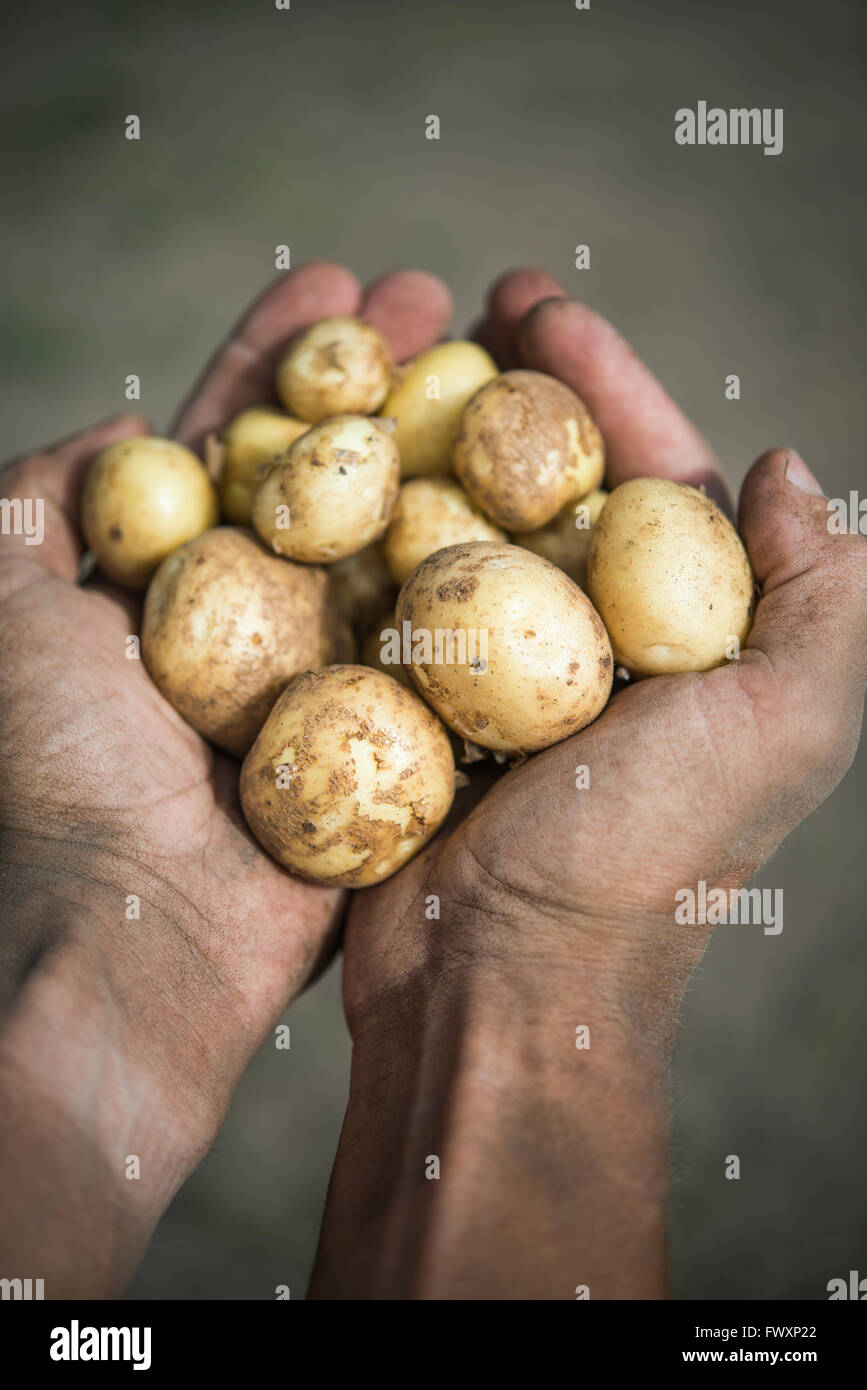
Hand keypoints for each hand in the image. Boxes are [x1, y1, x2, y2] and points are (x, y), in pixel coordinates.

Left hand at [0, 262, 451, 1294]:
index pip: (240, 442)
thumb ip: (37, 500)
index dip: (287, 357)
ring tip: (511, 356)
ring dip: (454, 447)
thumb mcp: (1, 605)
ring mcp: (337, 674)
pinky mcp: (396, 735)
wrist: (136, 934)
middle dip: (386, 377)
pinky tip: (549, 496)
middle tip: (445, 296)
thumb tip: (117, 422)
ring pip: (405, 539)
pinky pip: (455, 639)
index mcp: (176, 583)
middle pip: (337, 470)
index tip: (340, 276)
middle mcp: (263, 619)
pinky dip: (494, 569)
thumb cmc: (54, 770)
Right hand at [311, 271, 866, 1299]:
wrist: (503, 982)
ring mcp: (494, 681)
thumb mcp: (783, 722)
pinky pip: (387, 599)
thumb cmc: (649, 855)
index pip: (646, 476)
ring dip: (431, 442)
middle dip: (513, 388)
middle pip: (549, 485)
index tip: (536, 302)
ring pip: (463, 529)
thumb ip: (820, 595)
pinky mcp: (409, 712)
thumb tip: (787, 472)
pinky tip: (333, 468)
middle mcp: (592, 653)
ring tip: (387, 359)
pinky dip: (367, 533)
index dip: (603, 382)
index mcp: (684, 643)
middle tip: (461, 297)